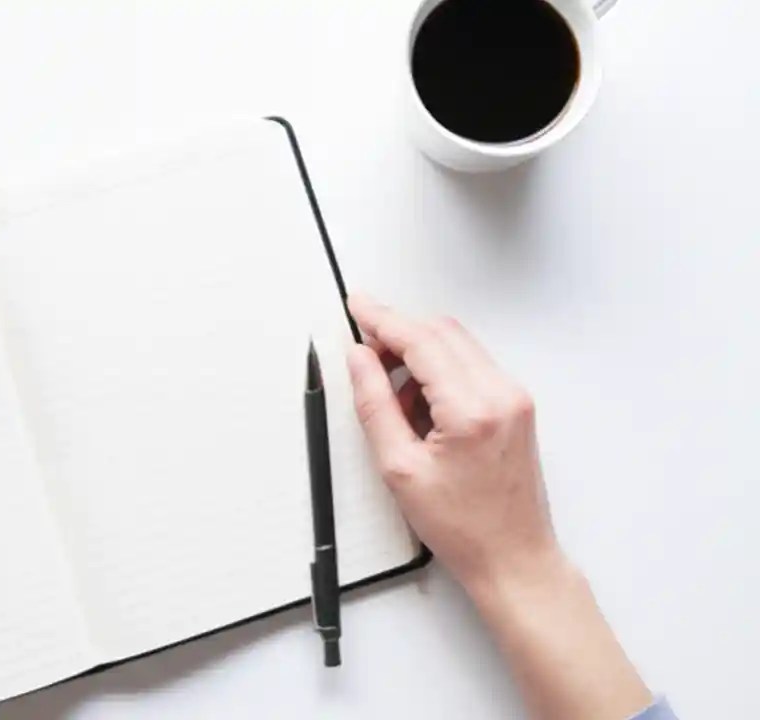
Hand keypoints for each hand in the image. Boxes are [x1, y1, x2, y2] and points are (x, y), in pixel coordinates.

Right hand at [344, 294, 557, 593]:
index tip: (356, 306)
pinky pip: (470, 367)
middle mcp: (501, 394)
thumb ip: (374, 404)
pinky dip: (439, 373)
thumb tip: (360, 361)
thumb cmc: (464, 528)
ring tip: (394, 400)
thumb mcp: (399, 468)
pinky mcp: (516, 406)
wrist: (514, 558)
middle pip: (442, 332)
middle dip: (398, 333)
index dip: (382, 319)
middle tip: (364, 353)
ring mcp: (514, 397)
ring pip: (456, 346)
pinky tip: (419, 409)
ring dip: (418, 355)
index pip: (421, 340)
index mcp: (472, 409)